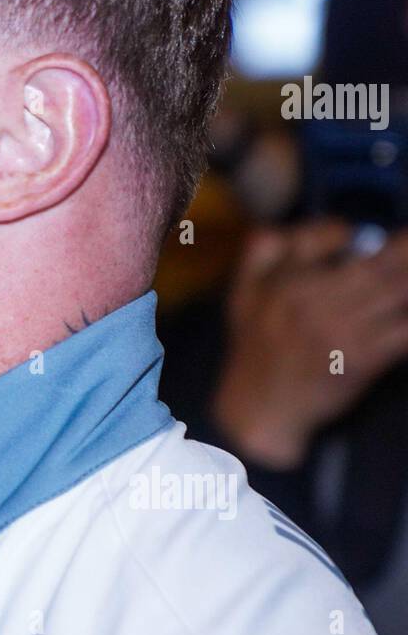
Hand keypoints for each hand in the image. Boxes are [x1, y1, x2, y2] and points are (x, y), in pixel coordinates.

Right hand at [212, 220, 407, 467]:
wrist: (261, 407)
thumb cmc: (255, 346)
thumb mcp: (243, 291)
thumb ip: (263, 249)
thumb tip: (317, 227)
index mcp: (288, 281)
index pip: (329, 236)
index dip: (349, 231)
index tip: (368, 234)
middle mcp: (317, 300)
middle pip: (378, 263)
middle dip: (404, 250)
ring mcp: (344, 330)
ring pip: (396, 291)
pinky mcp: (365, 359)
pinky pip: (403, 332)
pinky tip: (406, 313)